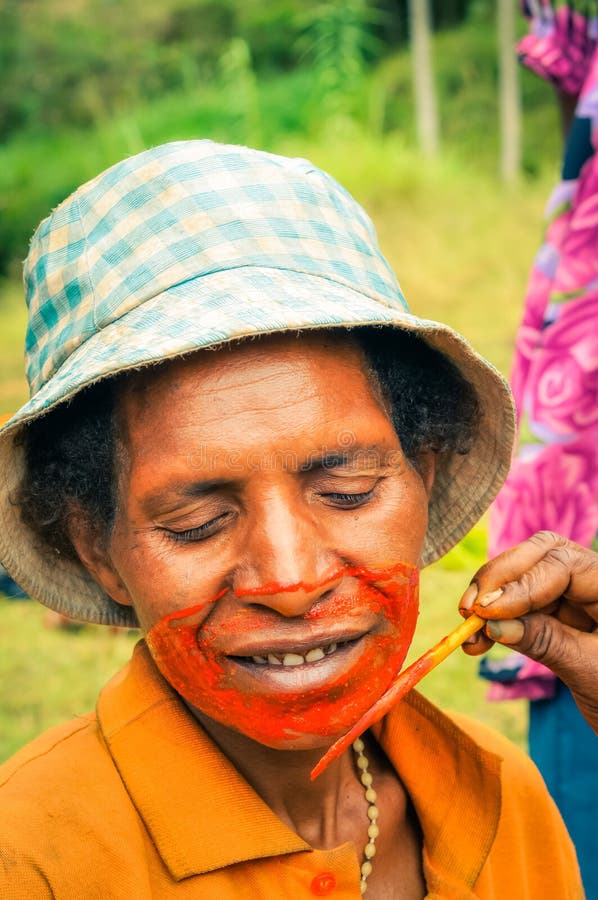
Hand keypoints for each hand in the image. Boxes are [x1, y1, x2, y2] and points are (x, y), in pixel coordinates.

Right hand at [459, 531, 597, 734]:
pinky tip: (479, 641)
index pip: (562, 565)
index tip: (485, 610)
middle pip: (542, 555)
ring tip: (469, 631)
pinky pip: (525, 607)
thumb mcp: (591, 673)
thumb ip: (545, 642)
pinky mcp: (565, 616)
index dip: (520, 584)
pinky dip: (500, 620)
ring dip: (492, 601)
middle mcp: (597, 582)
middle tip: (469, 608)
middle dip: (500, 578)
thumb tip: (492, 623)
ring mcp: (581, 597)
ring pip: (527, 578)